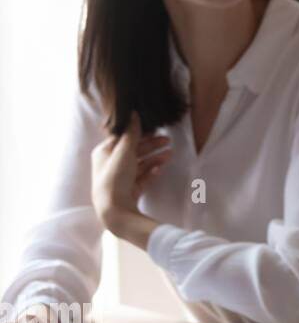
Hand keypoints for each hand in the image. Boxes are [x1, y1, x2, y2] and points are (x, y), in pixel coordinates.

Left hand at [90, 112, 169, 237]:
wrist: (115, 209)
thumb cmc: (115, 177)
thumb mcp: (124, 152)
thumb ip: (132, 133)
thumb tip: (133, 113)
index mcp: (104, 153)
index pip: (123, 138)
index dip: (139, 133)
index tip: (154, 129)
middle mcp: (111, 164)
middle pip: (134, 150)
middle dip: (152, 145)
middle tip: (168, 140)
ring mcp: (121, 178)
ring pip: (141, 163)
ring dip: (156, 157)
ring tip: (171, 154)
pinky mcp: (130, 189)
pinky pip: (143, 177)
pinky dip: (152, 172)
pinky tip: (160, 169)